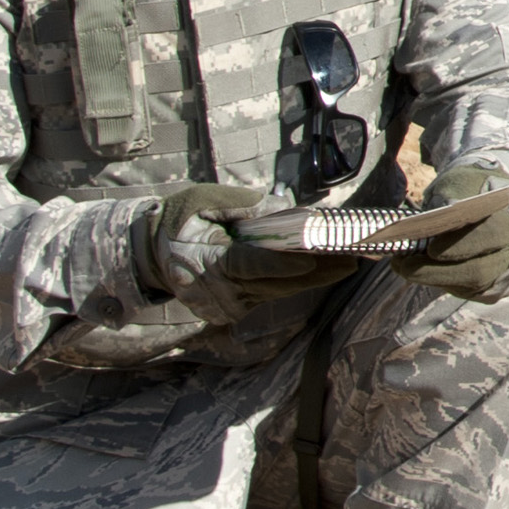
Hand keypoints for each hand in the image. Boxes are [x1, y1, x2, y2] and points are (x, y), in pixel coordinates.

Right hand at [133, 183, 350, 320]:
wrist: (153, 254)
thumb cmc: (183, 220)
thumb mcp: (205, 200)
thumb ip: (243, 204)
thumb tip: (281, 208)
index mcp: (205, 261)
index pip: (249, 265)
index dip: (281, 264)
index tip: (313, 259)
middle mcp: (217, 290)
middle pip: (275, 283)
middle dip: (317, 270)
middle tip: (355, 256)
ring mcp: (226, 304)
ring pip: (280, 290)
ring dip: (317, 276)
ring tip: (351, 260)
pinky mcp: (236, 308)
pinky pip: (273, 293)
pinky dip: (298, 280)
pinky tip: (327, 266)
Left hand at [389, 163, 508, 303]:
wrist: (499, 198)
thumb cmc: (478, 186)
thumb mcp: (466, 178)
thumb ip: (453, 193)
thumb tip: (434, 220)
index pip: (494, 235)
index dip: (461, 245)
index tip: (431, 248)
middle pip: (482, 270)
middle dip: (439, 272)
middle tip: (405, 265)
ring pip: (475, 286)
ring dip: (437, 279)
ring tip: (408, 266)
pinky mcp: (503, 286)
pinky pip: (474, 292)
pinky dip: (448, 283)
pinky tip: (430, 270)